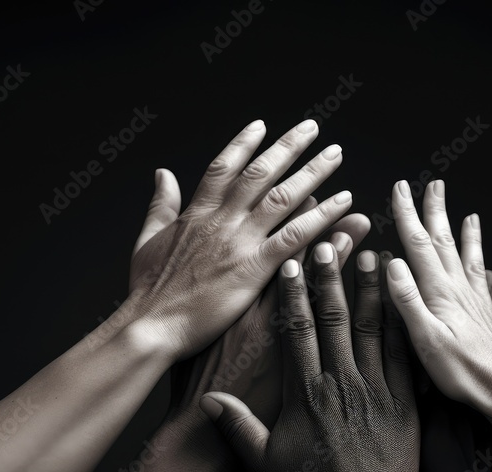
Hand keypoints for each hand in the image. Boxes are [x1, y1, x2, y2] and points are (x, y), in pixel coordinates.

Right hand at [126, 119, 354, 358]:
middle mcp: (220, 220)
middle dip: (288, 147)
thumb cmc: (147, 292)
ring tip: (335, 154)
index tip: (262, 125)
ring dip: (313, 173)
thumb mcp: (147, 240)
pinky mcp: (254, 268)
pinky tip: (344, 203)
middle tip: (312, 127)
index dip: (243, 144)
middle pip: (260, 173)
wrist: (150, 326)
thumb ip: (160, 205)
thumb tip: (163, 174)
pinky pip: (296, 236)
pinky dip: (322, 216)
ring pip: (283, 197)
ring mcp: (238, 242)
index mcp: (195, 213)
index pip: (223, 167)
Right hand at [201, 245, 418, 471]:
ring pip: (374, 331)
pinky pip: (406, 360)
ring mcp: (377, 394)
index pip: (297, 330)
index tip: (293, 263)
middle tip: (332, 240)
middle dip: (332, 277)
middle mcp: (341, 385)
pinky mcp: (405, 409)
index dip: (295, 293)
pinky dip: (406, 329)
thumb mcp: (262, 463)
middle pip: (335, 319)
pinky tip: (408, 305)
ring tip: (373, 256)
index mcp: (306, 394)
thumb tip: (211, 399)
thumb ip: (238, 426)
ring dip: (373, 292)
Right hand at [382, 179, 491, 410]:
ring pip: (467, 254)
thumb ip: (408, 300)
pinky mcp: (487, 312)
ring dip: (463, 230)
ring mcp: (476, 299)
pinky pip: (486, 276)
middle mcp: (460, 288)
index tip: (400, 187)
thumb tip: (392, 263)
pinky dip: (486, 260)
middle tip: (432, 184)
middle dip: (435, 210)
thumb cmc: (461, 371)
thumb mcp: (425, 339)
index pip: (419, 243)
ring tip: (465, 211)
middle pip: (444, 240)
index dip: (408, 213)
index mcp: (440, 291)